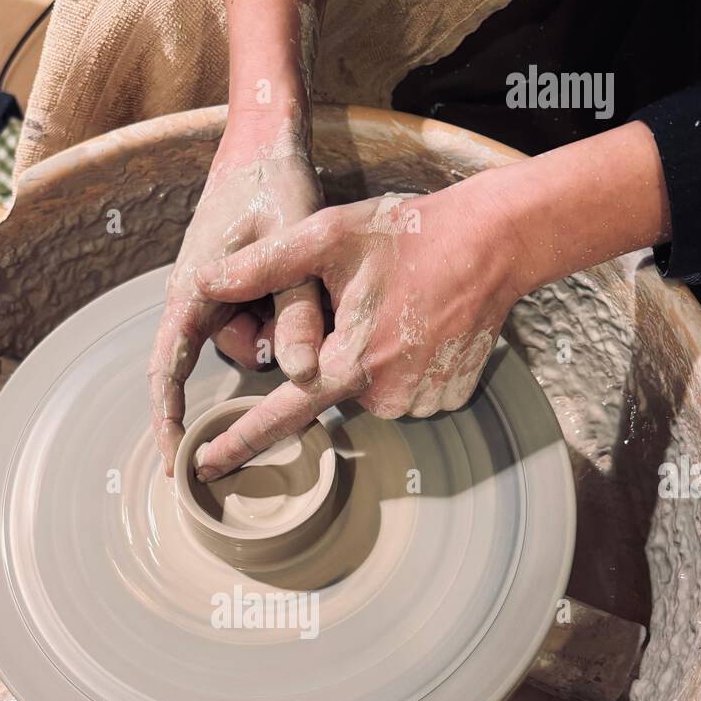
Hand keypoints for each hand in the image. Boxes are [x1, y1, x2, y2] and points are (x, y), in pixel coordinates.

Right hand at [147, 118, 324, 473]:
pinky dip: (289, 308)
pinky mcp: (241, 289)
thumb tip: (303, 377)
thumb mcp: (296, 247)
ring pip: (262, 340)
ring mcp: (220, 294)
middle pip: (241, 354)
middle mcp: (200, 299)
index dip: (169, 419)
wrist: (265, 143)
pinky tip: (304, 276)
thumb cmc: (275, 187)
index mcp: (194, 292)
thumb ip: (301, 312)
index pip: (168, 371)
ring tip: (308, 272)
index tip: (174, 461)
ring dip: (289, 321)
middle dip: (277, 341)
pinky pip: (267, 318)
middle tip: (308, 295)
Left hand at [190, 181, 522, 479]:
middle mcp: (384, 397)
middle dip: (331, 354)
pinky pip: (405, 392)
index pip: (277, 415)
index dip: (237, 441)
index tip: (202, 466)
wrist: (497, 242)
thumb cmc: (410, 234)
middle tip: (362, 302)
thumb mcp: (328, 236)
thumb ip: (263, 265)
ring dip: (367, 359)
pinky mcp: (448, 400)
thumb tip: (203, 283)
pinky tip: (419, 326)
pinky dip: (402, 364)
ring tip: (394, 309)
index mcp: (347, 365)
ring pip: (367, 391)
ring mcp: (421, 403)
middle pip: (328, 391)